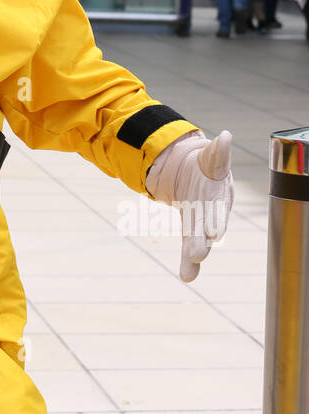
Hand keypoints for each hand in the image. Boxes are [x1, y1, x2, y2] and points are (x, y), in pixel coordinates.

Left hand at [145, 130, 232, 282]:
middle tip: (197, 254)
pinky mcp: (192, 229)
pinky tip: (187, 277)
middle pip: (207, 228)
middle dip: (202, 241)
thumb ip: (219, 151)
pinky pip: (189, 244)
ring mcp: (202, 223)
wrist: (198, 172)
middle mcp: (213, 213)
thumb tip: (225, 137)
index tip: (213, 233)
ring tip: (189, 272)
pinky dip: (188, 262)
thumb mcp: (212, 157)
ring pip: (198, 241)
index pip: (218, 208)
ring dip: (194, 254)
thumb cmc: (208, 166)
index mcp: (219, 195)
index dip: (216, 219)